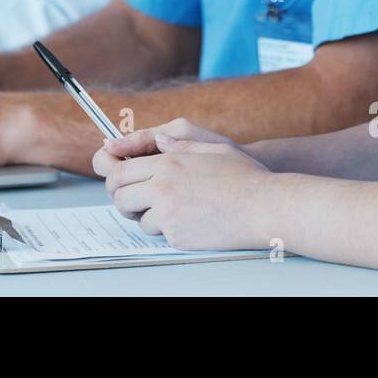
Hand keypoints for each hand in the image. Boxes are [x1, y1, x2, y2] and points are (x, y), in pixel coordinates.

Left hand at [94, 118, 271, 250]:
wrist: (265, 208)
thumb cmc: (245, 177)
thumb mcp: (212, 148)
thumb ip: (179, 144)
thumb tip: (158, 142)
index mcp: (169, 161)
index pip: (120, 168)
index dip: (111, 174)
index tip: (113, 177)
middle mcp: (163, 186)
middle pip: (118, 193)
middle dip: (120, 196)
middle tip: (132, 199)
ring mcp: (168, 212)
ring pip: (136, 216)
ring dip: (144, 214)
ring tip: (165, 210)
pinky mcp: (177, 235)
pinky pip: (157, 233)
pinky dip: (165, 229)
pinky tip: (186, 221)